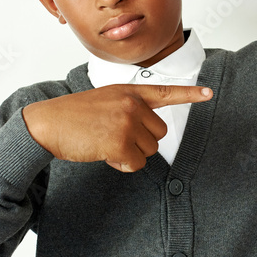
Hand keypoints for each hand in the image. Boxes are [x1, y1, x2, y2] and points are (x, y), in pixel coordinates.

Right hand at [22, 83, 213, 171]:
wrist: (47, 123)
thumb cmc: (73, 116)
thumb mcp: (105, 101)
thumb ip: (129, 108)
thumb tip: (149, 133)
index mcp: (129, 91)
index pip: (166, 92)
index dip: (190, 94)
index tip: (209, 94)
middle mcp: (132, 103)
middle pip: (159, 134)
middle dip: (141, 142)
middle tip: (114, 137)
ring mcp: (127, 122)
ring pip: (149, 151)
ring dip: (130, 154)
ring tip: (105, 143)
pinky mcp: (120, 142)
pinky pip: (136, 164)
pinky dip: (122, 165)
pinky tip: (104, 153)